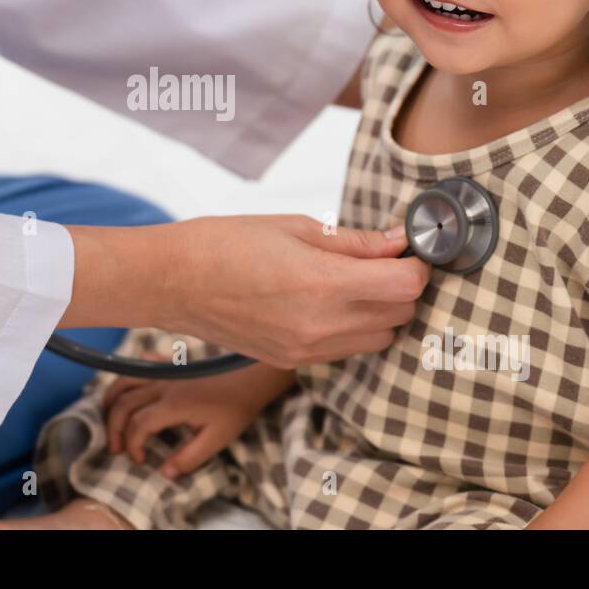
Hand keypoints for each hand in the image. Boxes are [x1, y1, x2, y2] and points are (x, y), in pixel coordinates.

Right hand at [62, 215, 430, 368]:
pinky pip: (346, 350)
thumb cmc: (225, 243)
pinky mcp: (292, 361)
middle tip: (381, 260)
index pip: (406, 287)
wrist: (172, 281)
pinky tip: (329, 301)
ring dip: (380, 312)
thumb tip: (398, 242)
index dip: (415, 266)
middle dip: (400, 287)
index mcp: (323, 285)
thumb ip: (354, 241)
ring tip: (353, 282)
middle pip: (400, 316)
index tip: (406, 250)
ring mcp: (306, 350)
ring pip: (379, 339)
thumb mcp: (295, 227)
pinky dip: (353, 328)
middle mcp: (320, 326)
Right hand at [102, 355, 294, 477]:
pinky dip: (126, 377)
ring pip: (124, 381)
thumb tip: (165, 473)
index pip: (138, 426)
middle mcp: (162, 384)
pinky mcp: (168, 362)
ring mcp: (163, 370)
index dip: (132, 446)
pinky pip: (138, 364)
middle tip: (115, 448)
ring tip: (110, 421)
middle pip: (123, 404)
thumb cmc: (235, 408)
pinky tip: (128, 391)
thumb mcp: (217, 440)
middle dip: (113, 428)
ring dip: (111, 401)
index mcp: (173, 404)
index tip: (140, 460)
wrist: (249, 376)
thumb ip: (189, 458)